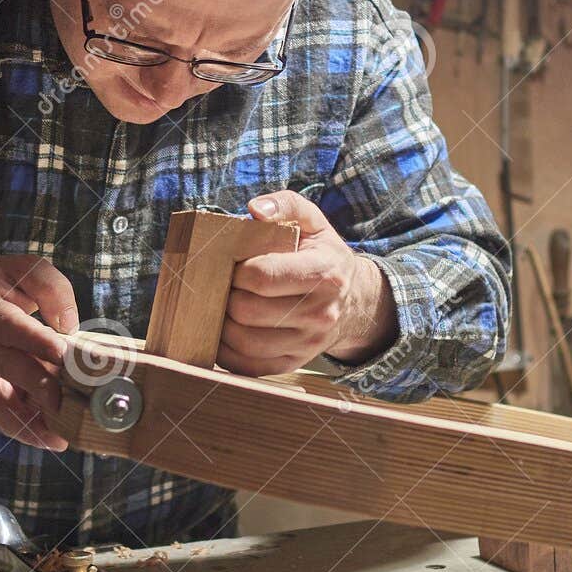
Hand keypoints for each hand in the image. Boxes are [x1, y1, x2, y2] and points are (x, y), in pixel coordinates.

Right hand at [0, 256, 78, 450]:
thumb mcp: (22, 267)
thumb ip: (50, 288)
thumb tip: (68, 326)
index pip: (10, 327)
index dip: (35, 341)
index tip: (61, 353)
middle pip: (7, 366)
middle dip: (37, 385)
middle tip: (65, 401)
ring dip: (29, 421)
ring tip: (59, 438)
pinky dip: (23, 429)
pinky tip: (49, 440)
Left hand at [217, 191, 397, 376]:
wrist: (352, 300)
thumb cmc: (321, 255)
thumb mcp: (313, 221)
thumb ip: (285, 204)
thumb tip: (255, 209)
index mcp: (324, 274)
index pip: (262, 277)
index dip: (236, 270)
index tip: (233, 264)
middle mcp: (320, 313)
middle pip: (247, 311)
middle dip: (224, 296)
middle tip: (221, 286)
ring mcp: (308, 343)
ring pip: (244, 343)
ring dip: (220, 325)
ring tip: (219, 307)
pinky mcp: (294, 363)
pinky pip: (248, 366)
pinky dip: (226, 352)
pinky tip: (222, 334)